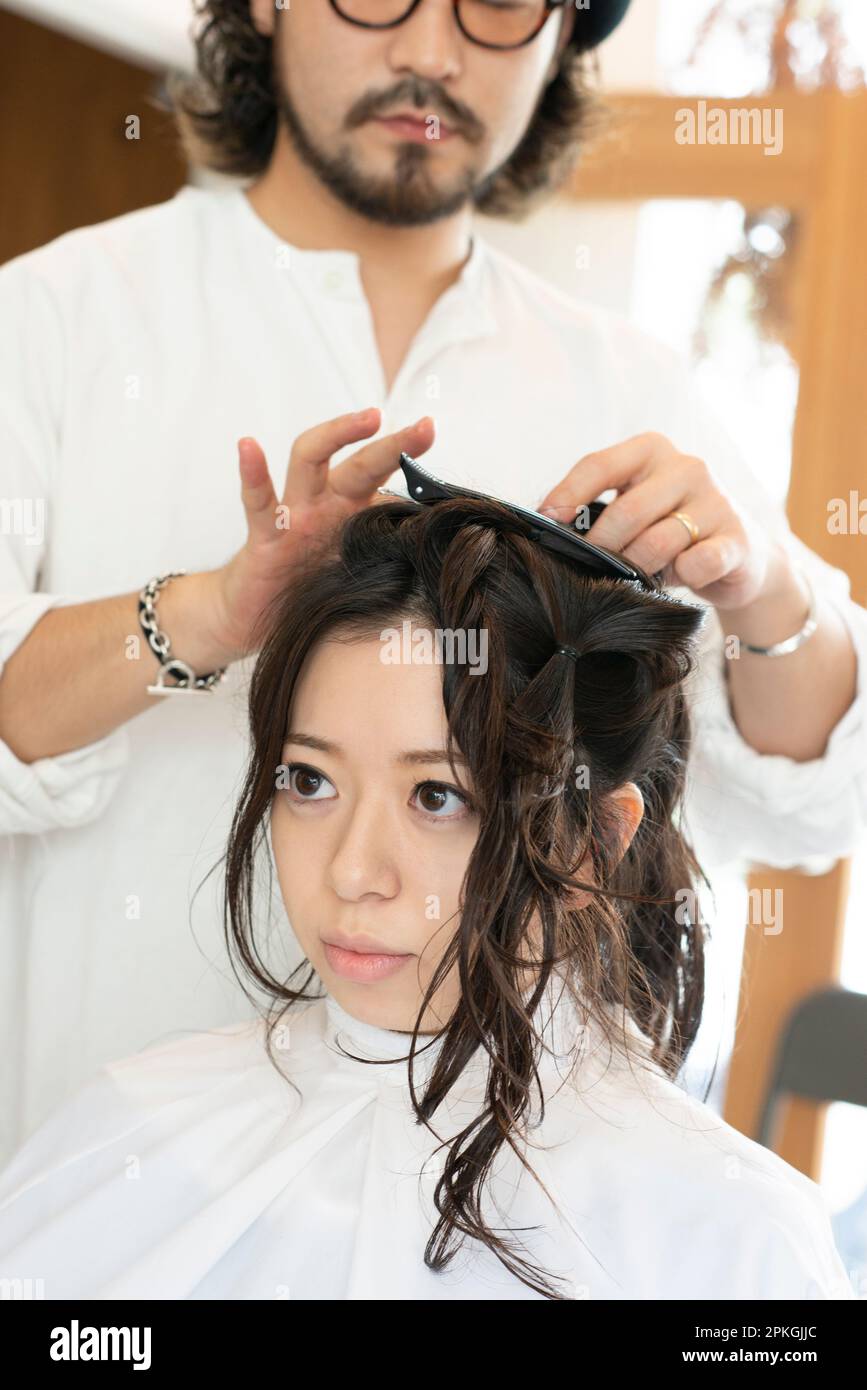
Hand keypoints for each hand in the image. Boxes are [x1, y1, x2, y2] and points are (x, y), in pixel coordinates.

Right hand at [208, 408, 434, 660]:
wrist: (253, 616)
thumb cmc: (306, 590)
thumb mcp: (353, 573)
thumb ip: (387, 556)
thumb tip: (439, 550)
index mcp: (350, 515)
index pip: (385, 482)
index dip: (415, 470)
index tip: (446, 450)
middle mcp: (323, 505)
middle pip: (358, 463)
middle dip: (393, 444)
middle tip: (426, 427)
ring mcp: (293, 516)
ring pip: (310, 459)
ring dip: (338, 433)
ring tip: (370, 416)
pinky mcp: (265, 537)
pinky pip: (259, 501)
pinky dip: (252, 472)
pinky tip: (249, 445)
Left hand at [537, 431, 782, 611]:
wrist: (738, 556)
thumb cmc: (667, 531)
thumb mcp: (633, 508)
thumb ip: (598, 510)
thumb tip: (546, 528)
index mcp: (651, 450)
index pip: (598, 465)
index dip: (567, 495)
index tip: (545, 523)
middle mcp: (686, 466)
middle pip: (626, 511)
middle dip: (602, 547)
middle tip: (592, 571)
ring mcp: (716, 501)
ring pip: (657, 542)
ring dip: (638, 569)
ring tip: (635, 579)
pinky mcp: (737, 539)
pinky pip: (697, 564)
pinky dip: (681, 577)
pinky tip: (679, 578)